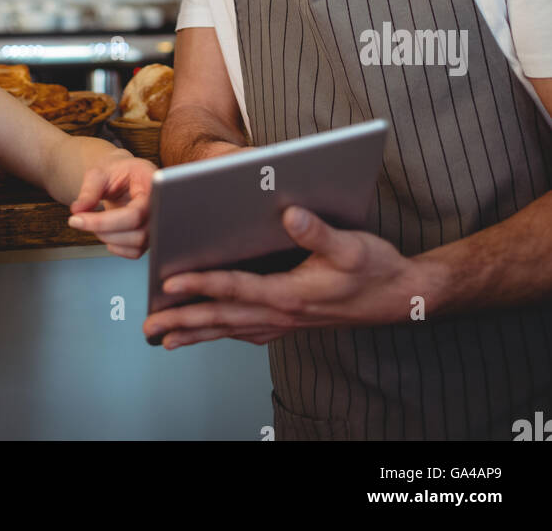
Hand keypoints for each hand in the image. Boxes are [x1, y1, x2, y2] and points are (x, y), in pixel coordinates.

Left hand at [66, 155, 156, 257]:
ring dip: (108, 238)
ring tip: (93, 222)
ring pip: (137, 244)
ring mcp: (158, 223)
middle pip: (138, 233)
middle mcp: (161, 205)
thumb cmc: (116, 171)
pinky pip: (135, 252)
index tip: (78, 218)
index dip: (106, 221)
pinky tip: (106, 231)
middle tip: (80, 219)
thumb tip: (77, 210)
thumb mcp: (99, 173)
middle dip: (104, 230)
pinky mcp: (151, 236)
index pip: (135, 213)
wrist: (125, 176)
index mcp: (152, 184)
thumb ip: (89, 190)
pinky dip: (115, 246)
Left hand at [142, 205, 422, 347]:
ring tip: (165, 338)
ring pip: (232, 328)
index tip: (167, 282)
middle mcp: (284, 312)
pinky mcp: (293, 319)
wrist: (402, 297)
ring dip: (198, 333)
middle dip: (183, 321)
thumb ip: (318, 232)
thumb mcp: (351, 245)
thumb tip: (288, 213)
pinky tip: (214, 332)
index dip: (200, 284)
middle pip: (223, 317)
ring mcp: (288, 320)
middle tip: (149, 327)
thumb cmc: (377, 269)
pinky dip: (225, 333)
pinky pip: (249, 331)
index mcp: (291, 293)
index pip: (235, 289)